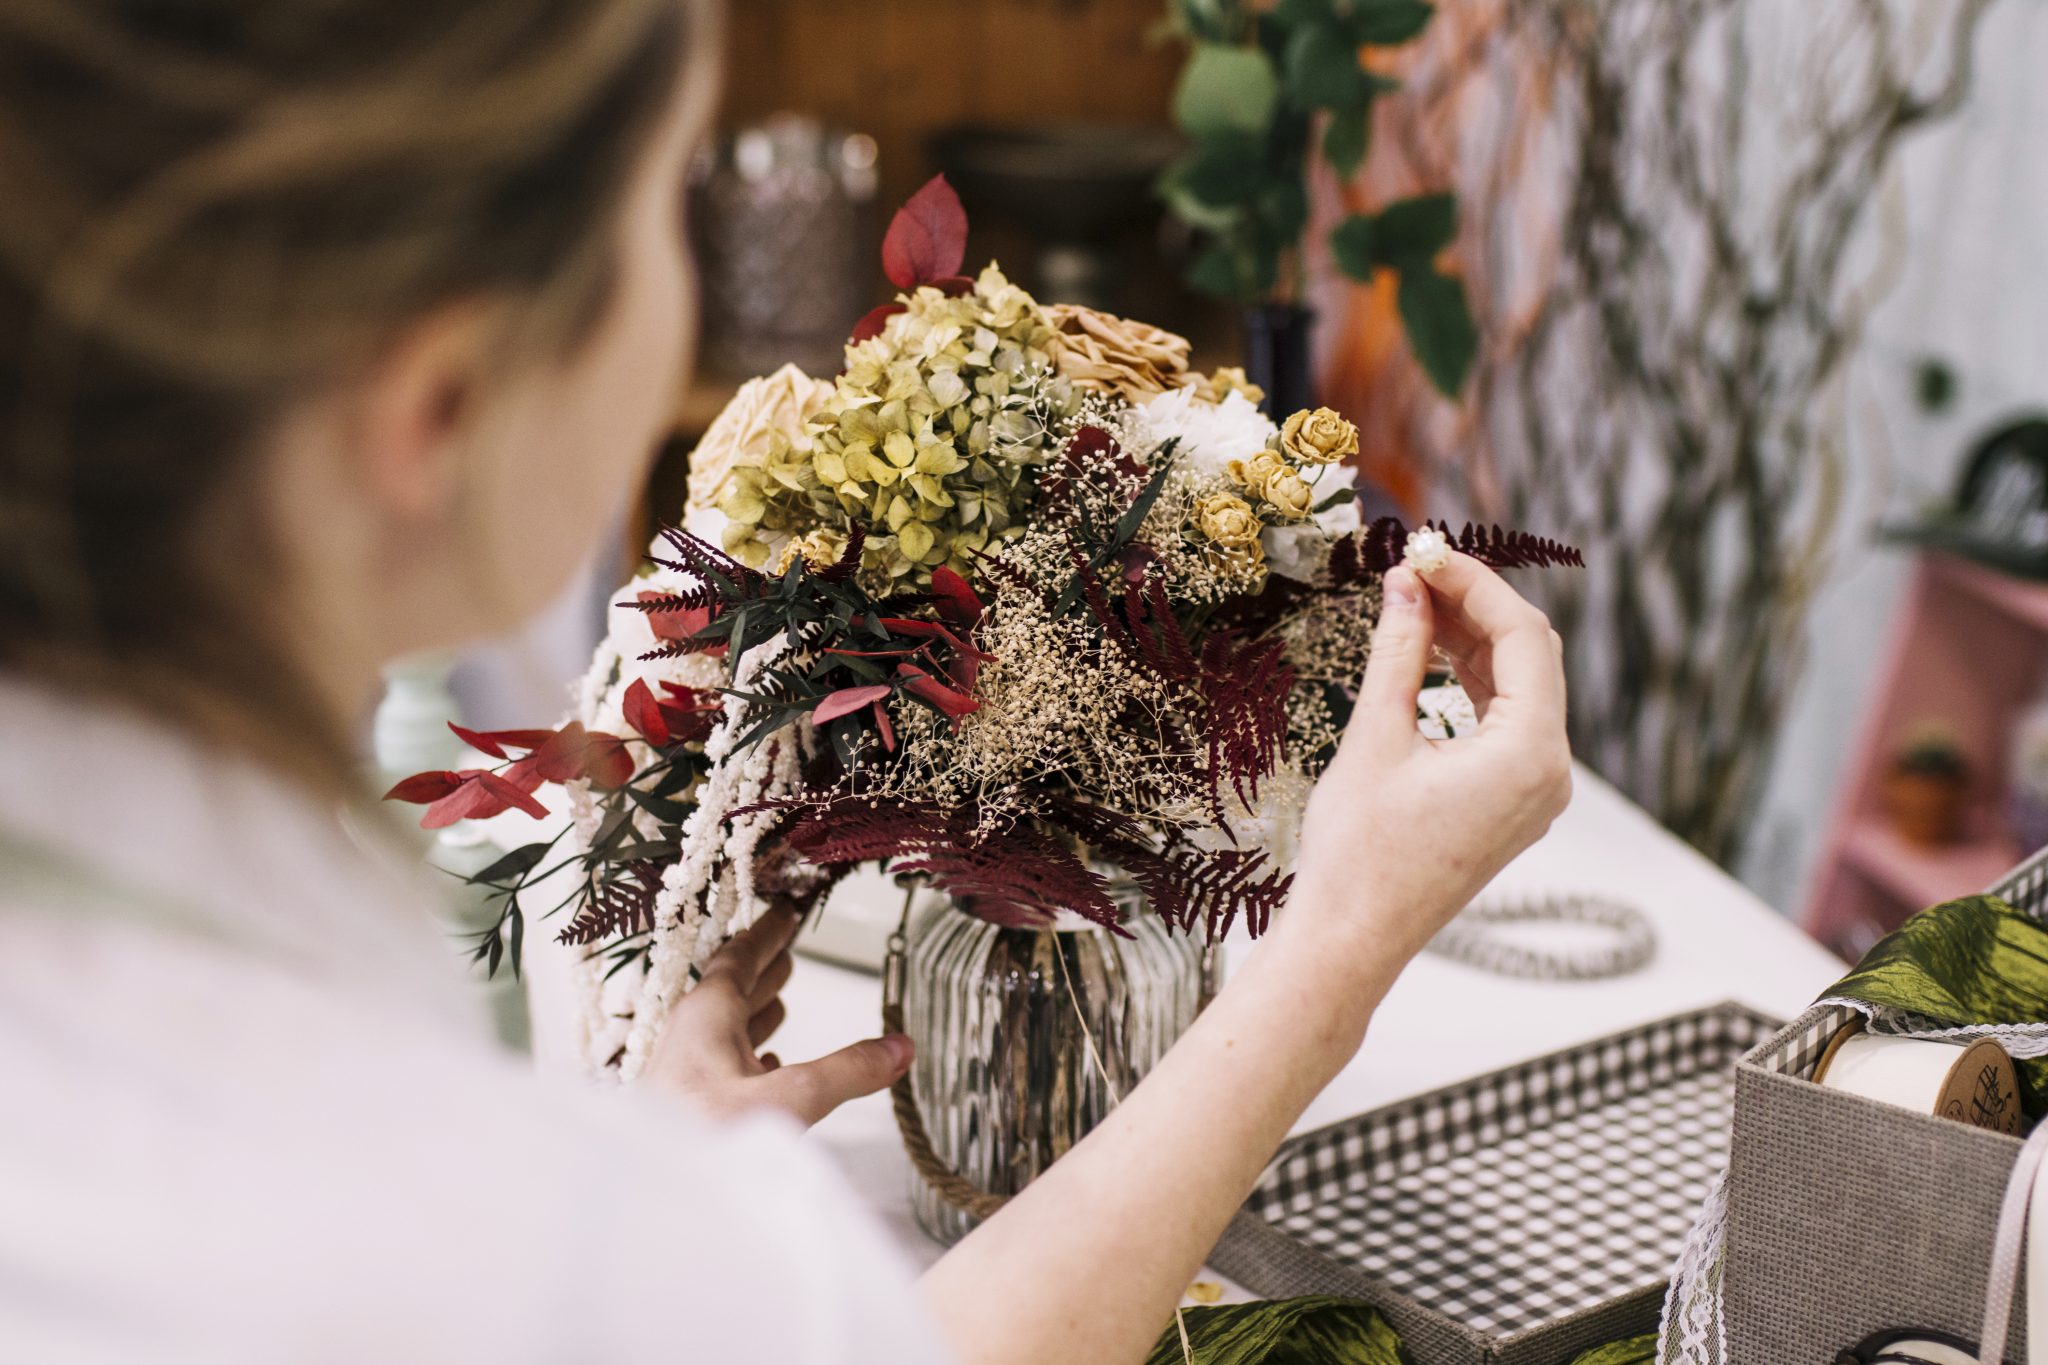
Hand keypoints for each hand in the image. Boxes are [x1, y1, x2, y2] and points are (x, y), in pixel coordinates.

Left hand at [643, 904, 913, 1126]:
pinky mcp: (686, 1113)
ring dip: (755, 1013)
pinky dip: (749, 1058)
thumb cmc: (701, 1144)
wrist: (648, 1206)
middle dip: (763, 970)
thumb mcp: (788, 1101)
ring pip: (726, 1032)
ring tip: (781, 1000)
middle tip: (789, 948)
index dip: (767, 934)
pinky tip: (765, 1067)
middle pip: (731, 992)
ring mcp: (684, 1078)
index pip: (739, 959)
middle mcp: (690, 1041)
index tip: (787, 910)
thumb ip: (846, 1072)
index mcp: (705, 1019)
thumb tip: (901, 1045)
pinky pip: (722, 1069)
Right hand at [1291, 553, 1571, 965]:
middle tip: (1416, 568)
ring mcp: (1536, 793)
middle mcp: (1551, 773)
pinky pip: (1507, 724)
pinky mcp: (1513, 805)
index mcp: (1530, 753)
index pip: (1522, 636)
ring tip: (1414, 602)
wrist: (1351, 940)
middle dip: (1476, 606)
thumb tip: (1406, 585)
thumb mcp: (1375, 738)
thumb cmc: (1359, 851)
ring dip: (1471, 642)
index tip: (1423, 552)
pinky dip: (1471, 684)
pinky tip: (1429, 654)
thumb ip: (1398, 652)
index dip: (1474, 583)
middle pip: (1531, 657)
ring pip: (1519, 688)